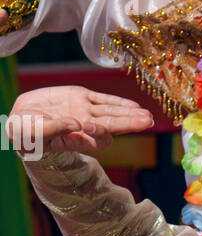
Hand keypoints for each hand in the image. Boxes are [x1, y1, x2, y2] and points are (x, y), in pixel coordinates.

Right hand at [7, 86, 153, 153]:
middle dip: (130, 124)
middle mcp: (85, 127)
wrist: (20, 119)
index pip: (96, 138)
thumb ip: (56, 129)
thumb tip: (76, 124)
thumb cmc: (26, 133)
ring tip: (148, 116)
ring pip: (112, 112)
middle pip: (112, 125)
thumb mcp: (36, 132)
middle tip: (148, 122)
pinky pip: (104, 99)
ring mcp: (85, 111)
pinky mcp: (81, 97)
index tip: (102, 126)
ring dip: (130, 114)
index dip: (100, 132)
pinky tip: (135, 107)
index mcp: (75, 139)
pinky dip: (119, 102)